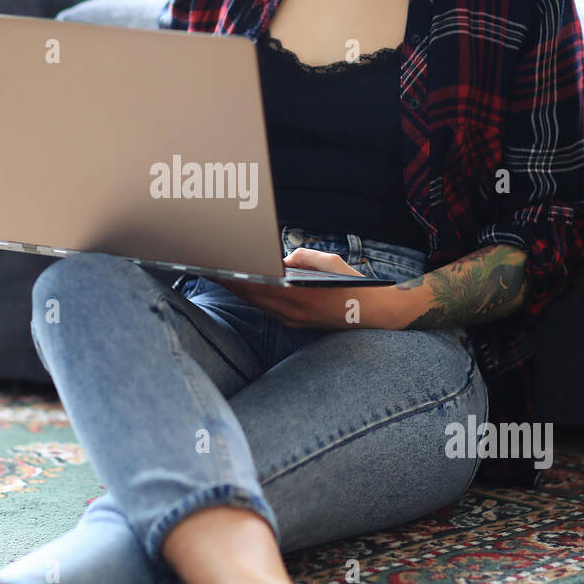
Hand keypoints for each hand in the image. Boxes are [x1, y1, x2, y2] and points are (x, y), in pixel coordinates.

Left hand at [216, 246, 376, 329]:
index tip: (217, 267)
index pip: (258, 285)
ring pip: (257, 304)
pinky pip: (268, 310)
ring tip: (221, 275)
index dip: (234, 277)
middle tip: (209, 267)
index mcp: (300, 295)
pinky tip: (244, 288)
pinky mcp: (295, 325)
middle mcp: (293, 312)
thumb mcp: (329, 262)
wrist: (374, 315)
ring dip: (240, 291)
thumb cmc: (354, 285)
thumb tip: (279, 259)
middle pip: (252, 296)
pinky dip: (254, 298)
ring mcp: (293, 321)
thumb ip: (301, 257)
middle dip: (230, 282)